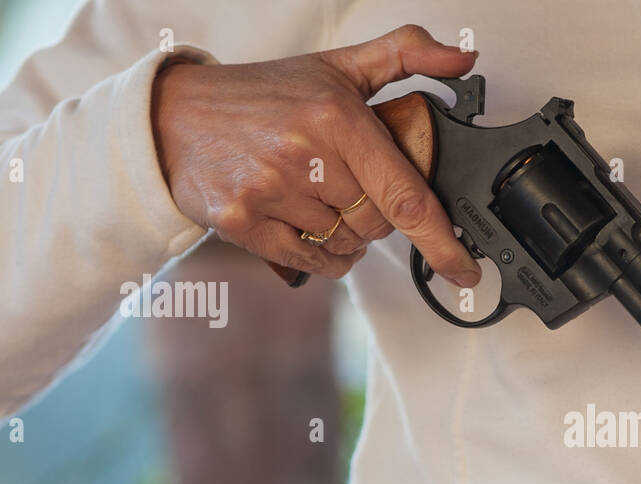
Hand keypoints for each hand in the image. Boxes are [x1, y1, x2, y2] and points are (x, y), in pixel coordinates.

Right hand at [150, 25, 482, 285]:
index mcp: (336, 118)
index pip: (406, 195)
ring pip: (345, 246)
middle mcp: (304, 154)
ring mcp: (270, 191)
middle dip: (373, 215)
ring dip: (344, 235)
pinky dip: (320, 254)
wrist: (175, 116)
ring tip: (314, 197)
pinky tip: (302, 223)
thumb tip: (463, 58)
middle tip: (344, 185)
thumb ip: (405, 55)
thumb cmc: (264, 96)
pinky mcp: (242, 221)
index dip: (442, 241)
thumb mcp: (337, 67)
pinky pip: (311, 262)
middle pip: (378, 226)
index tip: (465, 271)